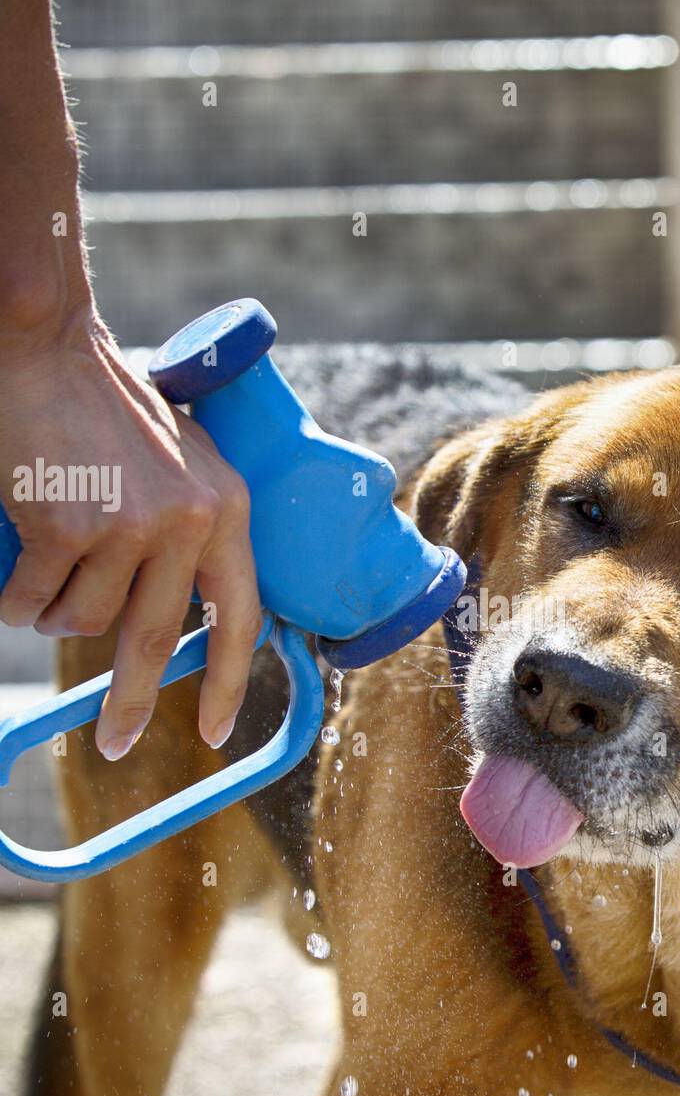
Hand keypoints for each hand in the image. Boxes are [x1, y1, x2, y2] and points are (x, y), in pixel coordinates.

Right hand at [0, 306, 261, 757]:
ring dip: (55, 613)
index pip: (240, 617)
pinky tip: (18, 556)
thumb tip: (193, 618)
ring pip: (82, 621)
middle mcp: (187, 522)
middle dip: (132, 703)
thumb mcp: (184, 468)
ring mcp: (127, 526)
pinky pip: (32, 601)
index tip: (215, 730)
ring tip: (47, 563)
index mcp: (226, 510)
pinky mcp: (66, 528)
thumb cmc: (112, 412)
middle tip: (113, 744)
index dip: (230, 682)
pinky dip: (16, 597)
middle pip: (156, 643)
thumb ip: (196, 535)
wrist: (50, 350)